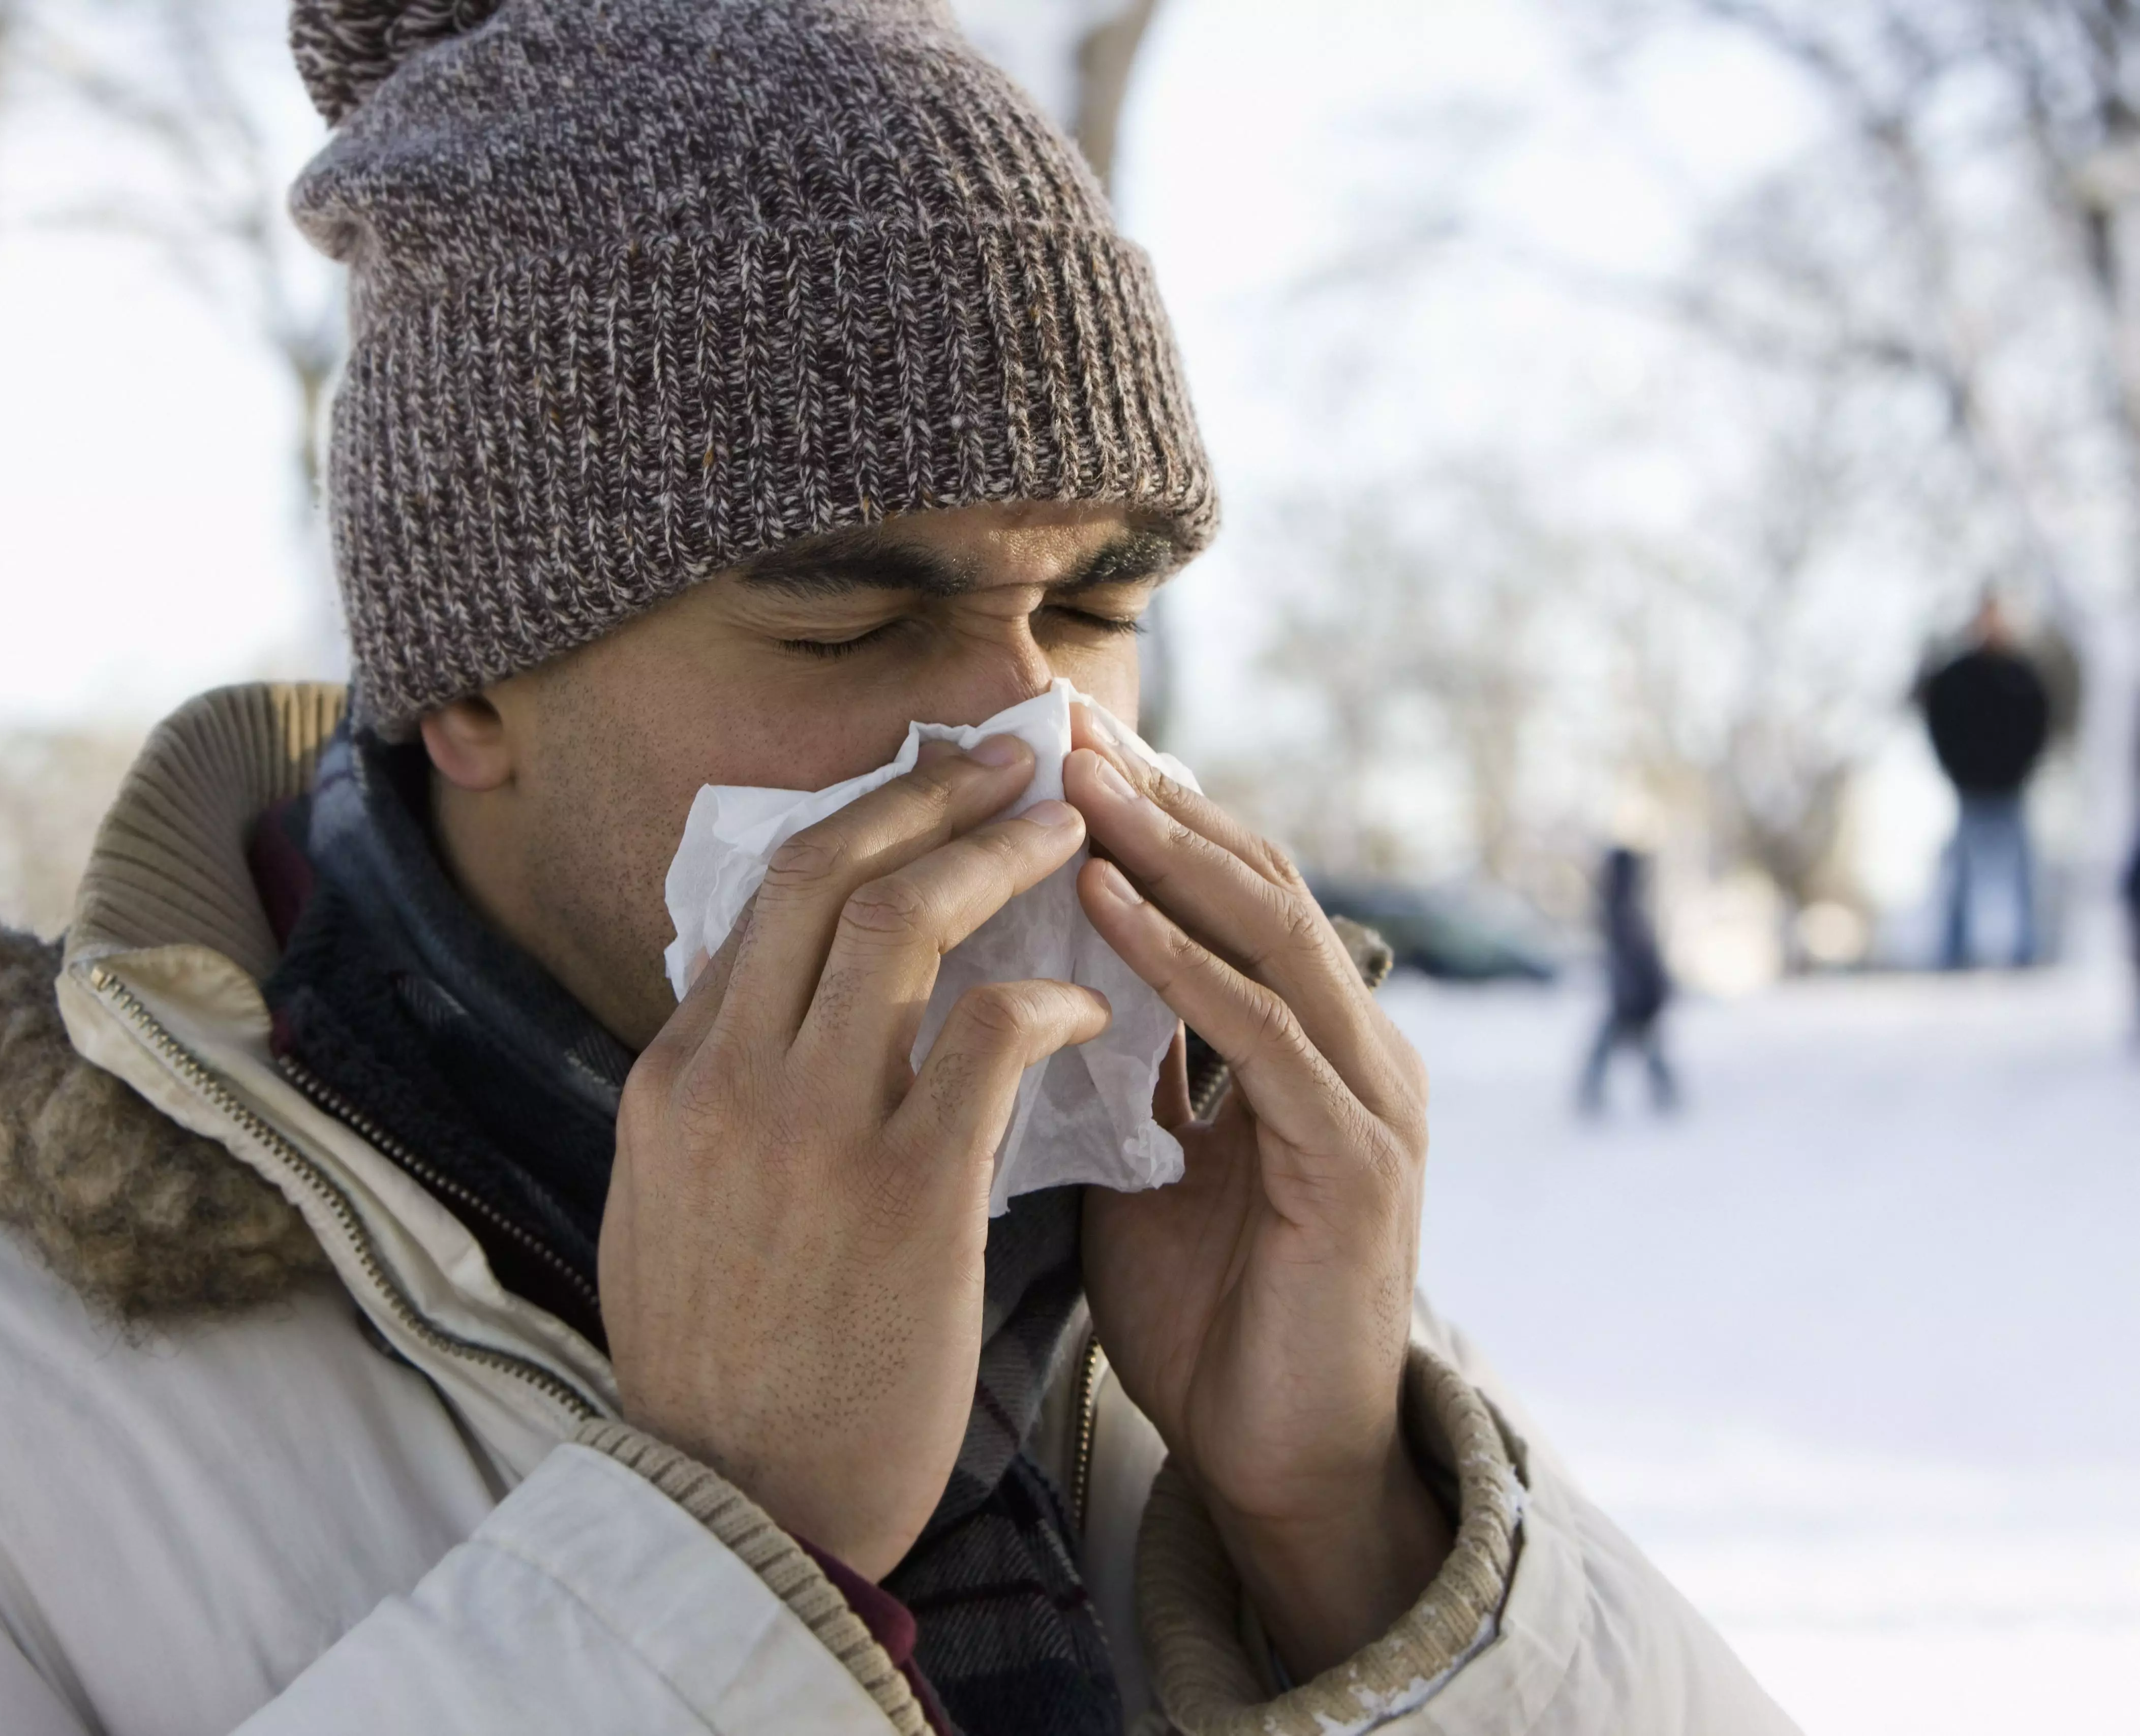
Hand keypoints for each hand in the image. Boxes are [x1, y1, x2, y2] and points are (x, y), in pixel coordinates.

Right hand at [602, 739, 1108, 1579]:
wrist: (735, 1513)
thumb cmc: (718, 1374)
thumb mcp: (665, 1212)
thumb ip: (707, 1105)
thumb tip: (749, 1014)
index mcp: (669, 1081)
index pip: (758, 905)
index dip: (853, 826)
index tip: (921, 793)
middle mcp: (727, 1082)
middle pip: (823, 873)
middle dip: (922, 792)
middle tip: (1008, 756)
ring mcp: (812, 1131)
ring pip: (905, 922)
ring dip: (996, 853)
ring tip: (1070, 824)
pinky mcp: (908, 1195)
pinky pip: (994, 1035)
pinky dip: (1050, 994)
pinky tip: (1089, 1005)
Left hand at [1064, 713, 1449, 1679]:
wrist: (1277, 1463)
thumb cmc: (1203, 1312)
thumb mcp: (1137, 1158)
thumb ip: (1109, 1061)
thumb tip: (1015, 966)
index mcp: (1300, 1038)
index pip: (1220, 885)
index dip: (1140, 807)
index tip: (1044, 739)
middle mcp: (1349, 1045)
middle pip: (1251, 877)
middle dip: (1153, 795)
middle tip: (1057, 721)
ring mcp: (1367, 1099)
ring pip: (1268, 930)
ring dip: (1166, 849)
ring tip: (1077, 782)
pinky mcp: (1357, 1166)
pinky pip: (1264, 1038)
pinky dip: (1183, 962)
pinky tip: (1105, 906)